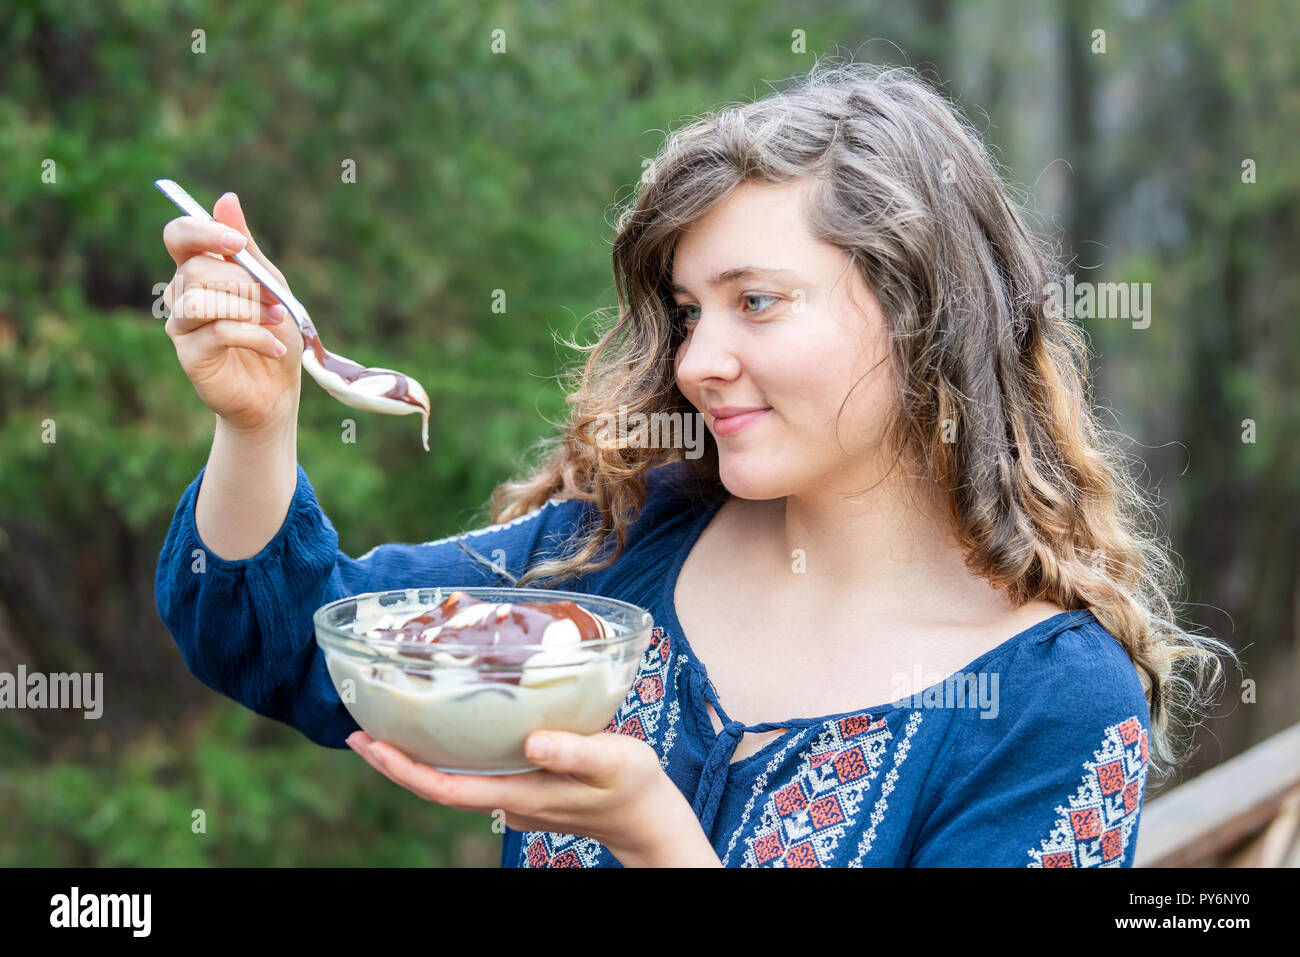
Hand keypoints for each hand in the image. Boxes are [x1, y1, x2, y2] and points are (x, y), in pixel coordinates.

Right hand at [161, 192, 303, 433]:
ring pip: (201, 301)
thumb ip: (247, 249)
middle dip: (243, 282)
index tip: (237, 242)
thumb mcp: (270, 285)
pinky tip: (274, 348)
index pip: (179, 236)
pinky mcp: (190, 357)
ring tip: (275, 322)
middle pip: (195, 269)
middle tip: (275, 301)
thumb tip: (226, 199)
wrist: (276, 391)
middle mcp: (182, 295)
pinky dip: (254, 336)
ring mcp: (182, 327)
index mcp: (199, 270)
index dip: (202, 231)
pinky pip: (218, 333)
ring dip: (248, 309)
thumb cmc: (272, 333)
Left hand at [346, 730, 721, 866]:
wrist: (648, 819)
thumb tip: (531, 741)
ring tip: (390, 722)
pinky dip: (449, 752)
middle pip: (437, 786)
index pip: (446, 788)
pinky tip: (447, 727)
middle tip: (359, 728)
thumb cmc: (634, 787)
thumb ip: (575, 751)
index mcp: (521, 794)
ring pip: (453, 779)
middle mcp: (508, 799)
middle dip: (395, 761)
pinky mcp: (524, 788)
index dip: (404, 769)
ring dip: (418, 756)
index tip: (371, 743)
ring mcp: (514, 797)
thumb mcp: (615, 762)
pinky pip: (474, 772)